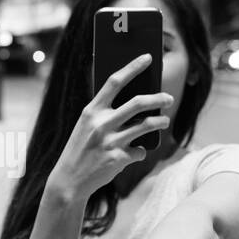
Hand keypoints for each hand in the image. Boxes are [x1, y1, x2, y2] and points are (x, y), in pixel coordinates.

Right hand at [46, 54, 172, 202]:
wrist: (69, 180)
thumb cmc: (80, 149)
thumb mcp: (85, 126)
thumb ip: (104, 113)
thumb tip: (135, 102)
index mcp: (91, 111)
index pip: (114, 81)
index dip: (133, 67)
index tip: (147, 58)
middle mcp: (101, 123)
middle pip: (137, 103)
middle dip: (158, 99)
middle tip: (168, 99)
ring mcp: (110, 141)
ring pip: (146, 126)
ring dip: (160, 122)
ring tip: (164, 121)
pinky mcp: (118, 159)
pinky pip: (139, 151)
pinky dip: (140, 151)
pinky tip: (136, 152)